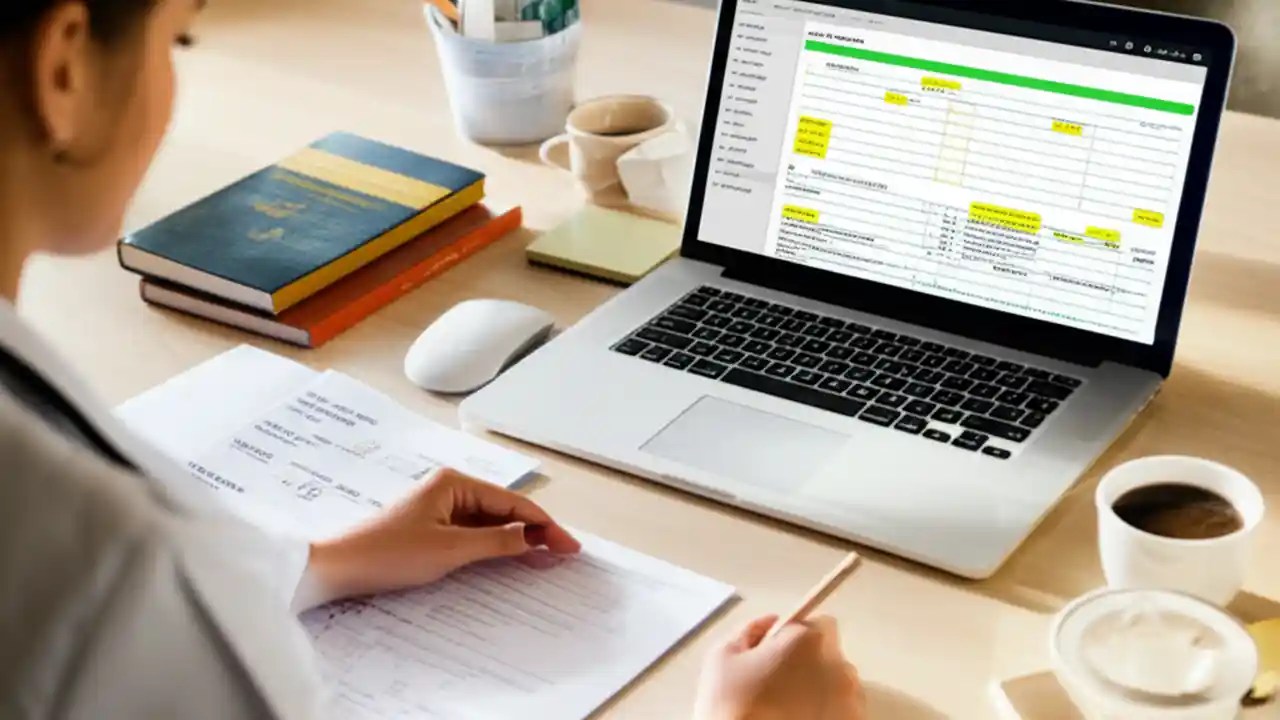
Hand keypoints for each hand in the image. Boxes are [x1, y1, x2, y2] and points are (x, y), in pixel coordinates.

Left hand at [306, 468, 579, 602]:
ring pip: (491, 523)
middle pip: (504, 510)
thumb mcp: (449, 550)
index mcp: (454, 483)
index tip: (568, 546)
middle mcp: (449, 489)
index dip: (545, 526)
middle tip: (564, 554)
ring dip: (516, 540)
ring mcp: (440, 508)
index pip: (513, 504)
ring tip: (545, 559)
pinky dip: (494, 546)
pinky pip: (473, 533)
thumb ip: (496, 542)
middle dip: (536, 532)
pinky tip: (509, 559)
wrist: (339, 566)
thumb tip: (532, 537)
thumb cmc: (386, 553)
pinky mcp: (431, 527)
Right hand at [694, 614, 865, 719]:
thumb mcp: (722, 657)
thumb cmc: (731, 705)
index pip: (817, 622)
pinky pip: (842, 710)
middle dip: (808, 661)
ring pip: (837, 683)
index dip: (796, 635)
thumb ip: (750, 631)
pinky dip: (826, 712)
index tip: (779, 652)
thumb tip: (769, 623)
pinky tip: (799, 719)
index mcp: (807, 641)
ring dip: (819, 688)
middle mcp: (838, 666)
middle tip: (777, 682)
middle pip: (828, 653)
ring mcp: (850, 701)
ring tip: (787, 707)